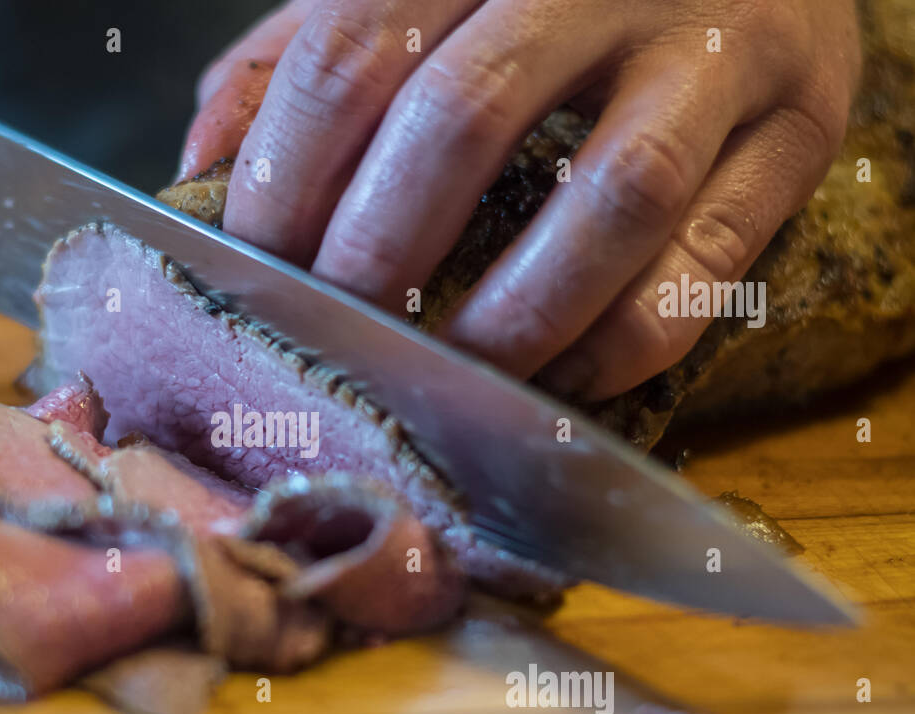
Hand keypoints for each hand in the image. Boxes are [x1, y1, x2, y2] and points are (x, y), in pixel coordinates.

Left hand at [182, 0, 861, 399]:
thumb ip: (302, 57)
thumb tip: (200, 160)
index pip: (348, 56)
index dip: (283, 179)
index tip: (252, 270)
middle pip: (463, 119)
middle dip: (379, 250)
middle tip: (338, 330)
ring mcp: (715, 49)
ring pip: (611, 198)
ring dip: (513, 315)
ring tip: (448, 372)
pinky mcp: (800, 129)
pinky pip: (708, 262)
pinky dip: (625, 340)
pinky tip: (562, 377)